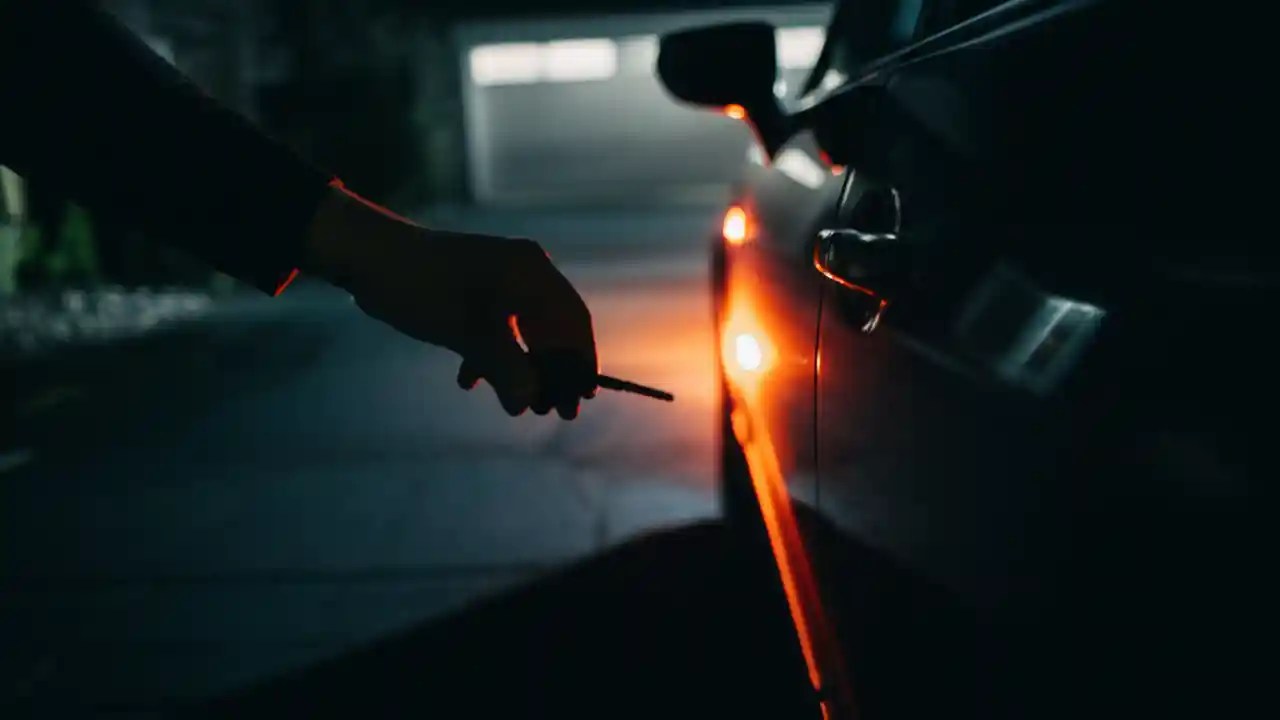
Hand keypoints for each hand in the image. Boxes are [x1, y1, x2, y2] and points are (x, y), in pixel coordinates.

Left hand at [305, 186, 597, 417]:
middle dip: (549, 372)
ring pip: (523, 333)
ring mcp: (499, 281)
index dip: (579, 364)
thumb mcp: (467, 333)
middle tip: (552, 412)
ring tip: (515, 404)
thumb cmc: (422, 288)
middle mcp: (523, 273)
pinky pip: (497, 329)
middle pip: (552, 330)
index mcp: (532, 273)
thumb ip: (504, 368)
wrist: (369, 257)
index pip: (573, 322)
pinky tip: (469, 381)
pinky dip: (490, 356)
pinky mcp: (476, 292)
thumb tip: (527, 405)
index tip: (579, 402)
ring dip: (519, 369)